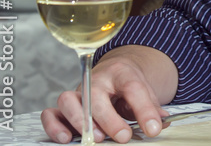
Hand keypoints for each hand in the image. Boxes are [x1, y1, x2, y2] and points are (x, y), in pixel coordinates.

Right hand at [41, 46, 175, 143]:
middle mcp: (95, 80)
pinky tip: (67, 139)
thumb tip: (160, 124)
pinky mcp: (63, 106)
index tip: (153, 129)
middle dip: (110, 120)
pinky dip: (54, 127)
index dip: (144, 110)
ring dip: (80, 121)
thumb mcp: (145, 92)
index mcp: (121, 72)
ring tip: (97, 138)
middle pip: (96, 96)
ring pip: (68, 101)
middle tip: (123, 137)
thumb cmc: (128, 87)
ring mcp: (77, 92)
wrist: (113, 74)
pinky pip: (50, 114)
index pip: (133, 87)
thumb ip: (152, 108)